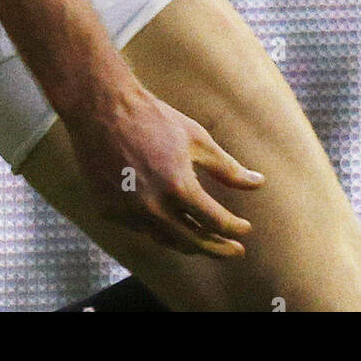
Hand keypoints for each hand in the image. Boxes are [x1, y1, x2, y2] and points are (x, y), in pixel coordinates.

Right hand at [64, 82, 263, 257]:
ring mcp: (127, 212)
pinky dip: (157, 227)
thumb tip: (258, 184)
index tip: (245, 230)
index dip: (235, 229)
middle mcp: (152, 207)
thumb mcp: (196, 138)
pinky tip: (168, 221)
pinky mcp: (108, 210)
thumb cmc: (153, 118)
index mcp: (178, 187)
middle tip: (233, 251)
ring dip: (189, 242)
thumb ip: (227, 168)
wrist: (102, 109)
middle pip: (192, 242)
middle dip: (217, 249)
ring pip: (165, 239)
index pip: (216, 222)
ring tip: (204, 241)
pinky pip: (139, 227)